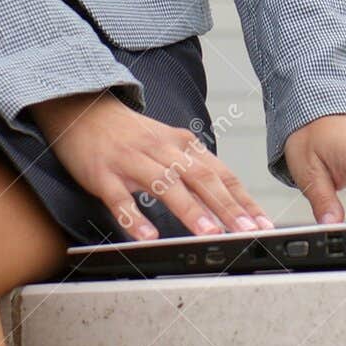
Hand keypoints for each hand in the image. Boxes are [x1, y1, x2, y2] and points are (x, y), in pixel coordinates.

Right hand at [30, 90, 273, 240]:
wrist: (83, 109)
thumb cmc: (130, 135)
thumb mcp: (167, 146)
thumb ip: (193, 171)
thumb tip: (224, 203)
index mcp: (183, 145)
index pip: (221, 174)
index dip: (243, 200)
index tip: (262, 223)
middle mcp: (162, 150)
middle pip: (201, 179)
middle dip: (226, 207)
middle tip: (246, 231)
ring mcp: (132, 161)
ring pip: (166, 186)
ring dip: (189, 210)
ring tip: (209, 233)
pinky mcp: (104, 174)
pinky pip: (121, 199)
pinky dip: (135, 218)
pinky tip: (148, 236)